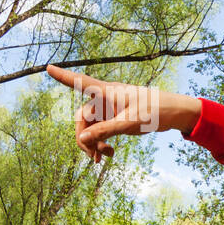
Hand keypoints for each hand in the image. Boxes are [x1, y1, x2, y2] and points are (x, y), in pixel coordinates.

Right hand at [46, 64, 202, 162]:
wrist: (175, 113)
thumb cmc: (155, 110)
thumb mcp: (129, 122)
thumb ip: (105, 130)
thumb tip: (81, 138)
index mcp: (107, 92)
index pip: (81, 82)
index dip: (64, 77)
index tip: (48, 67)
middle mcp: (105, 100)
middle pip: (82, 117)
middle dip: (84, 136)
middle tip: (92, 156)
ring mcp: (110, 110)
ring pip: (91, 127)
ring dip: (94, 143)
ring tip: (106, 157)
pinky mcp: (116, 119)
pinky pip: (102, 131)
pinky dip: (102, 143)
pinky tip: (108, 154)